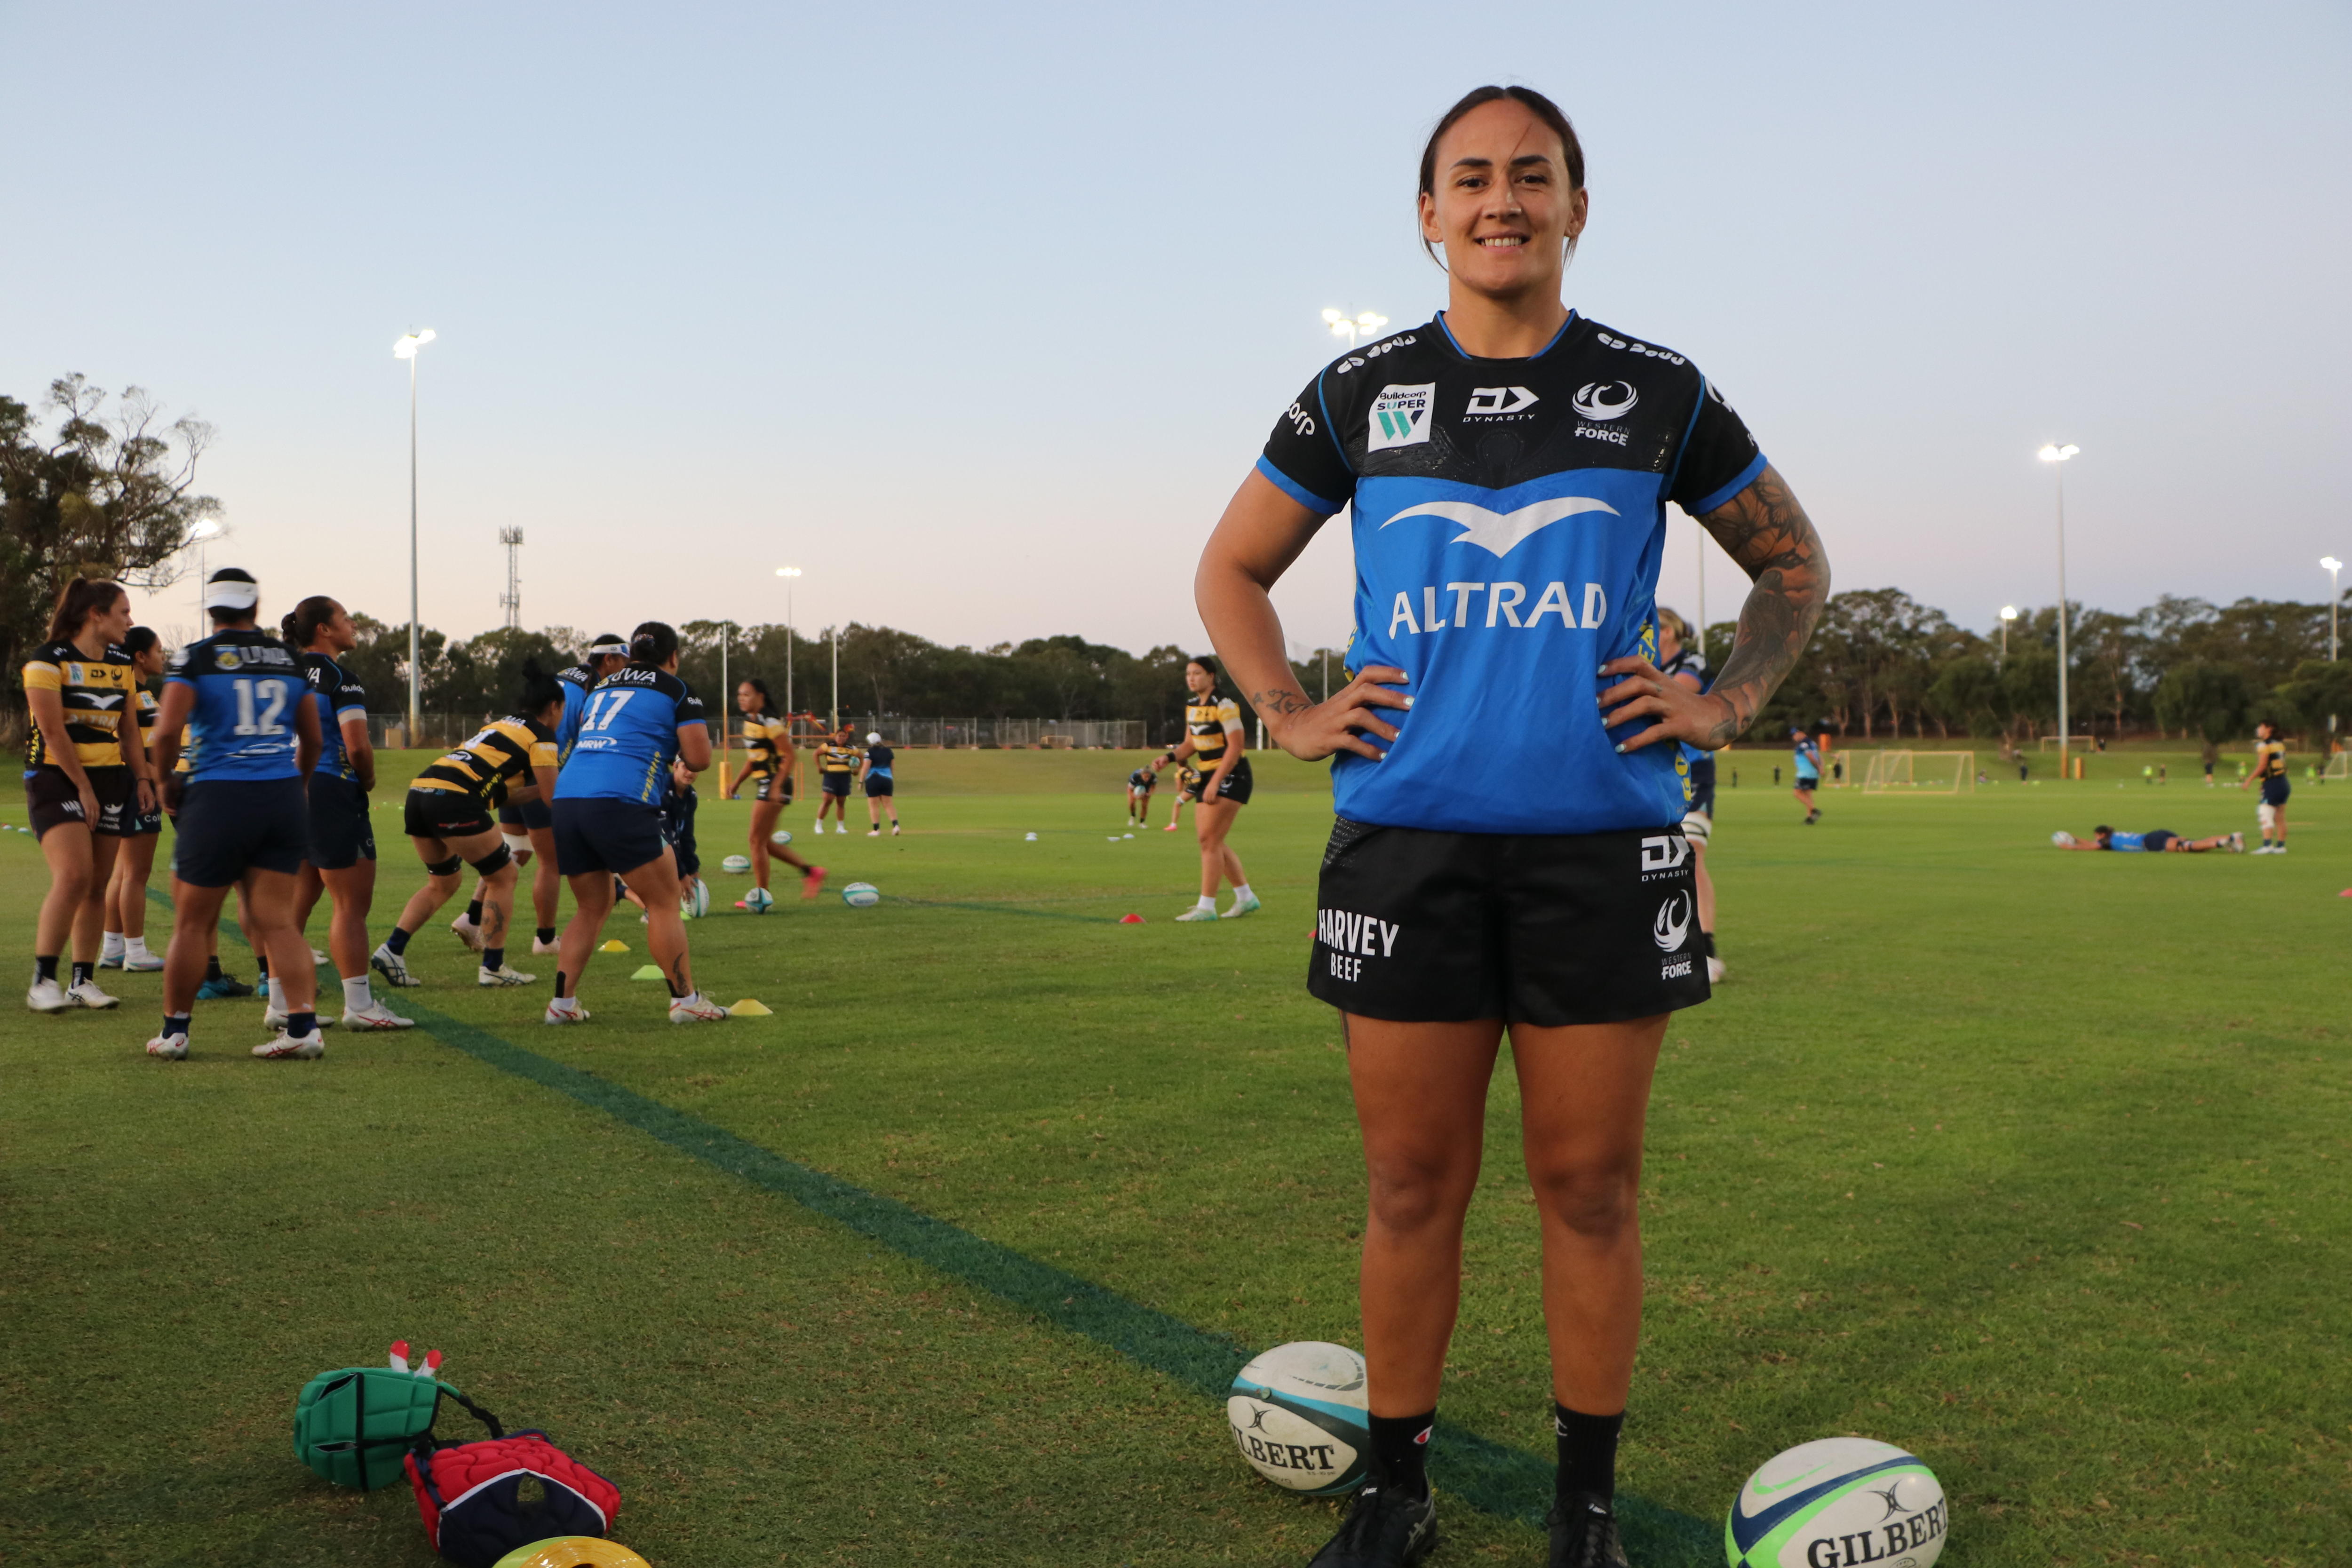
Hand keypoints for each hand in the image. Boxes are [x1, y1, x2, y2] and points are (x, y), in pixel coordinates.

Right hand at [77, 784, 98, 825]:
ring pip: (92, 818)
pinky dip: (87, 820)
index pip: (97, 816)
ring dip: (91, 824)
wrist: (86, 789)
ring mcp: (92, 808)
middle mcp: (96, 808)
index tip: (94, 826)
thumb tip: (88, 811)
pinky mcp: (87, 807)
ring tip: (90, 829)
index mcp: (97, 807)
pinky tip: (86, 824)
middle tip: (92, 830)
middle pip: (95, 818)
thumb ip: (91, 806)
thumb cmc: (87, 794)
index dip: (96, 822)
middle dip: (94, 824)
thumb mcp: (91, 802)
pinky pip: (88, 815)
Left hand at [134, 775, 155, 810]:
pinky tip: (143, 809)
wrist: (144, 783)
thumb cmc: (141, 788)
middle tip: (139, 814)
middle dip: (146, 812)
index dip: (144, 812)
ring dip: (147, 811)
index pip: (149, 808)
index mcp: (151, 799)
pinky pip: (151, 806)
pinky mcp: (152, 799)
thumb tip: (142, 809)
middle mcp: (153, 800)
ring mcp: (153, 800)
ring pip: (151, 808)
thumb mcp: (140, 795)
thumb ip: (141, 802)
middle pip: (151, 809)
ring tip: (141, 812)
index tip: (139, 813)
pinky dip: (147, 809)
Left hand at [160, 775, 182, 817]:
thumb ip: (180, 794)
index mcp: (171, 797)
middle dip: (176, 812)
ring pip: (168, 810)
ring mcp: (163, 801)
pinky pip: (165, 809)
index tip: (185, 810)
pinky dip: (170, 811)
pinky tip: (175, 812)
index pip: (175, 805)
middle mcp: (167, 800)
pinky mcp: (161, 801)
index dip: (180, 808)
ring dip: (173, 813)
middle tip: (182, 814)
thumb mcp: (179, 789)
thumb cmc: (172, 781)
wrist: (164, 777)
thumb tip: (186, 799)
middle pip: (171, 809)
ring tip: (178, 814)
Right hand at [1266, 666, 1410, 762]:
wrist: (1292, 731)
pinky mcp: (1330, 739)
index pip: (1366, 674)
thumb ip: (1363, 702)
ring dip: (1383, 726)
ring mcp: (1335, 722)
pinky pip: (1352, 743)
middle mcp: (1342, 704)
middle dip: (1390, 697)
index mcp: (1347, 694)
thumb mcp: (1342, 705)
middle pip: (1366, 691)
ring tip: (1401, 737)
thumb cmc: (1326, 719)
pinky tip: (1383, 757)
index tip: (1408, 676)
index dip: (1387, 672)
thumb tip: (1395, 701)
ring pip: (1360, 716)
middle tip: (1413, 704)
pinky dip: (1369, 750)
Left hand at [1598, 655, 1736, 753]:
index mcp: (1661, 680)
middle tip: (1592, 704)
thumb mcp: (1667, 693)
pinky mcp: (1680, 726)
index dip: (1618, 663)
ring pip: (1644, 704)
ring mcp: (1674, 708)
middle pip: (1637, 683)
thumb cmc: (1685, 707)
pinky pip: (1655, 732)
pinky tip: (1621, 748)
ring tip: (1601, 725)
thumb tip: (1612, 694)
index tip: (1597, 671)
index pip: (1639, 662)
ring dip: (1620, 715)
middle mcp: (1666, 690)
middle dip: (1613, 692)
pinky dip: (1636, 740)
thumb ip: (1646, 690)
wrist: (1720, 718)